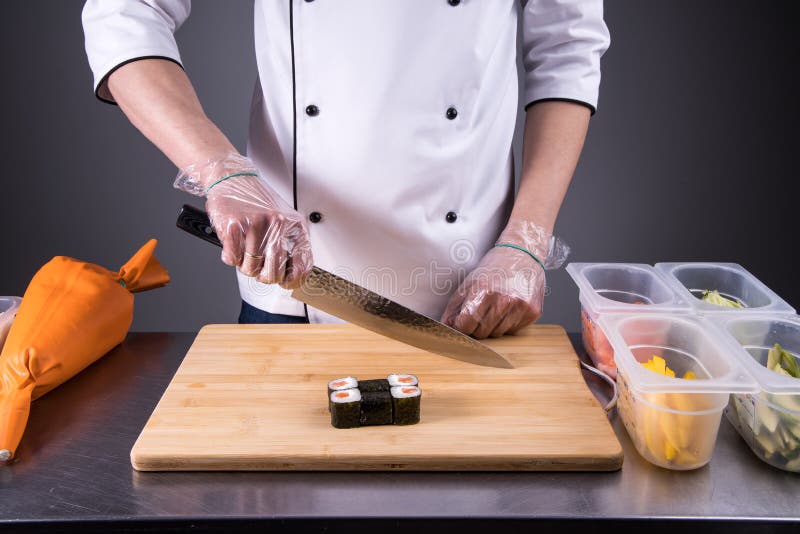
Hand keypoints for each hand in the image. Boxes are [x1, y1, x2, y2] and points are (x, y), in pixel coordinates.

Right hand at [176, 153, 312, 288]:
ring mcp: (256, 225)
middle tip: (259, 266)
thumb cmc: (258, 202)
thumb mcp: (285, 220)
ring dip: (244, 264)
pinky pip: (232, 259)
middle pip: (272, 274)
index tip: (286, 281)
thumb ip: (291, 245)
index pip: (302, 266)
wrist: (233, 177)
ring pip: (249, 269)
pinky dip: (230, 256)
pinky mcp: (234, 225)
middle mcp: (278, 224)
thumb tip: (293, 276)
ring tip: (245, 249)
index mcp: (294, 225)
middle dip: (263, 275)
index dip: (292, 280)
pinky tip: (234, 244)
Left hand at [441, 220, 550, 338]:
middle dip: (477, 326)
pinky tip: (510, 307)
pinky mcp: (533, 311)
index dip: (462, 326)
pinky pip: (514, 330)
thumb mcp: (470, 282)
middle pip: (482, 333)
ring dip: (494, 326)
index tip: (462, 322)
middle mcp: (503, 300)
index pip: (466, 325)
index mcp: (483, 292)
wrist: (523, 253)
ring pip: (499, 334)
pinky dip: (509, 323)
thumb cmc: (494, 268)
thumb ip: (455, 306)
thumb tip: (446, 325)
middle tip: (481, 311)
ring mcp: (520, 307)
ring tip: (497, 307)